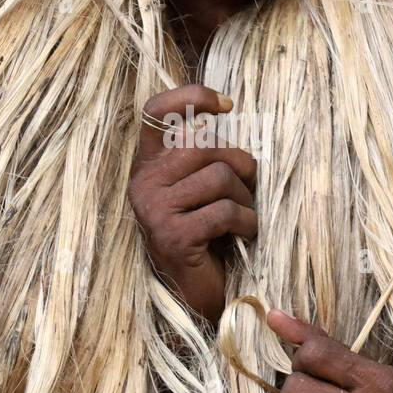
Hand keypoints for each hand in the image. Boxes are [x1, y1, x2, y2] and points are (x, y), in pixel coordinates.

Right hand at [128, 84, 257, 324]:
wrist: (195, 295)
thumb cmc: (206, 237)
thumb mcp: (201, 188)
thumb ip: (205, 155)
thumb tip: (232, 111)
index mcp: (147, 165)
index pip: (156, 111)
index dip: (191, 96)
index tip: (227, 104)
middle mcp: (143, 183)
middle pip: (203, 143)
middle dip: (240, 163)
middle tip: (250, 187)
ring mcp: (154, 210)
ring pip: (219, 176)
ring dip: (246, 198)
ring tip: (245, 217)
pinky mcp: (172, 236)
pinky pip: (224, 211)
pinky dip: (246, 222)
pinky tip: (245, 235)